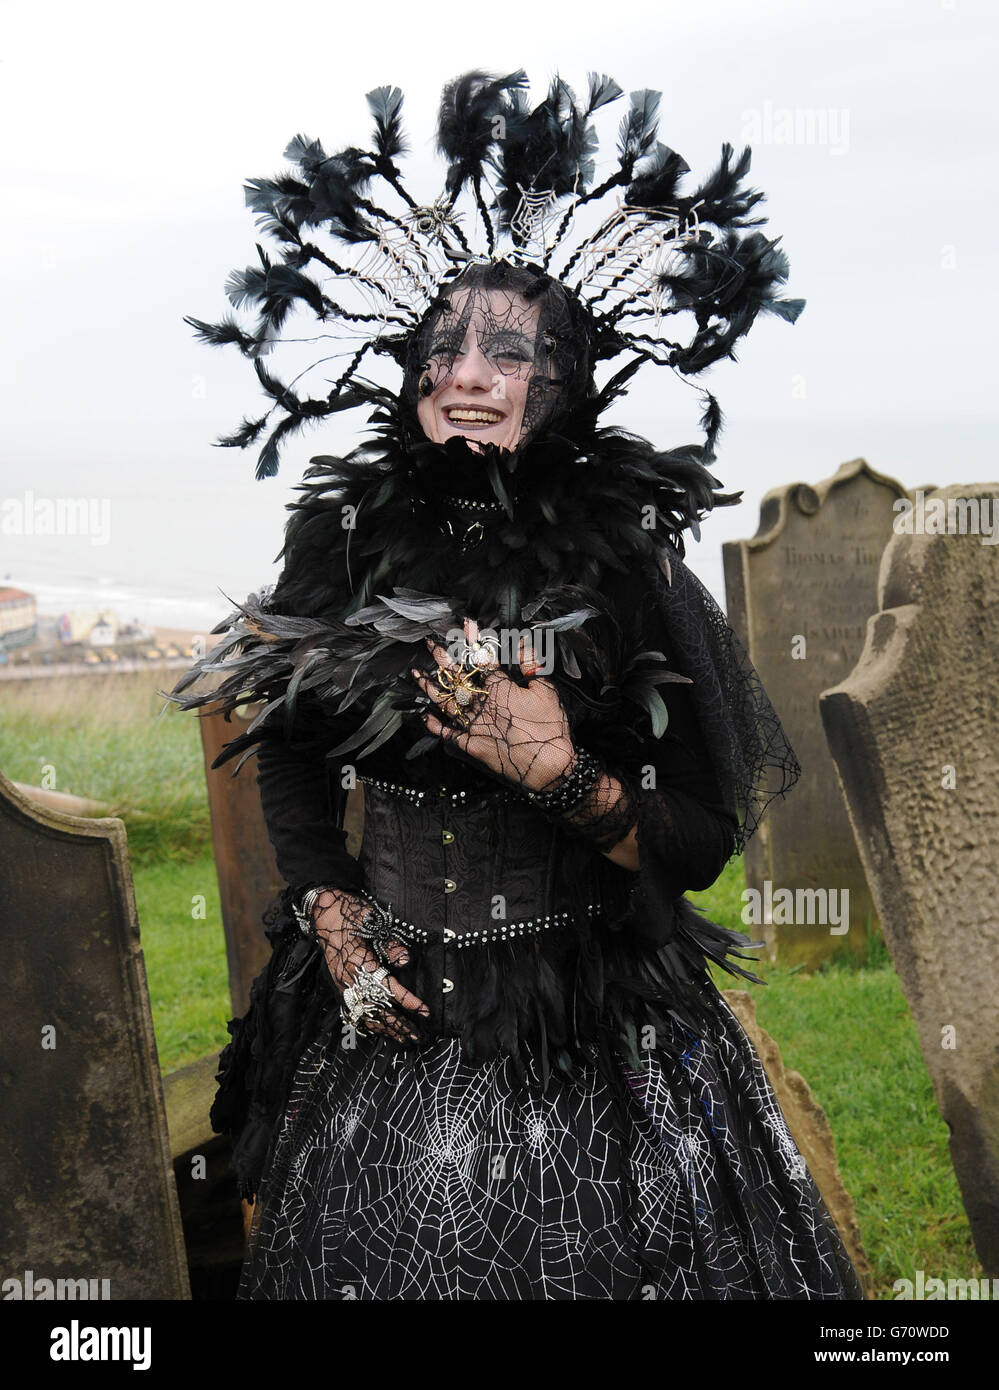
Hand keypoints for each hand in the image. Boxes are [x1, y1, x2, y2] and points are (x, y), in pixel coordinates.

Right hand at [311, 889, 428, 1042]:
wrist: (322, 909)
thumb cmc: (349, 913)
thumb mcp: (372, 921)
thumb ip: (389, 943)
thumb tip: (405, 961)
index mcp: (358, 962)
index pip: (387, 988)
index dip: (407, 1001)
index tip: (424, 1010)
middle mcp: (348, 977)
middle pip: (376, 1008)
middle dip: (398, 1024)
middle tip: (417, 1036)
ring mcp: (341, 983)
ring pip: (364, 1013)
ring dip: (384, 1028)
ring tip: (402, 1038)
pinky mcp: (338, 984)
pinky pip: (352, 1010)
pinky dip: (366, 1023)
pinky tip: (377, 1030)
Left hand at [410, 617, 576, 794]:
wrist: (547, 769)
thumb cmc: (550, 729)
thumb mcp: (547, 691)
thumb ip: (532, 665)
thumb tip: (522, 641)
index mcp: (499, 688)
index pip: (482, 658)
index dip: (473, 639)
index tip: (466, 622)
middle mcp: (479, 704)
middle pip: (455, 677)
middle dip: (441, 658)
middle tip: (429, 643)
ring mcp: (471, 726)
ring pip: (444, 702)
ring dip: (429, 687)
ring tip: (416, 674)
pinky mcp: (468, 746)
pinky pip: (445, 734)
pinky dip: (433, 725)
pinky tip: (424, 715)